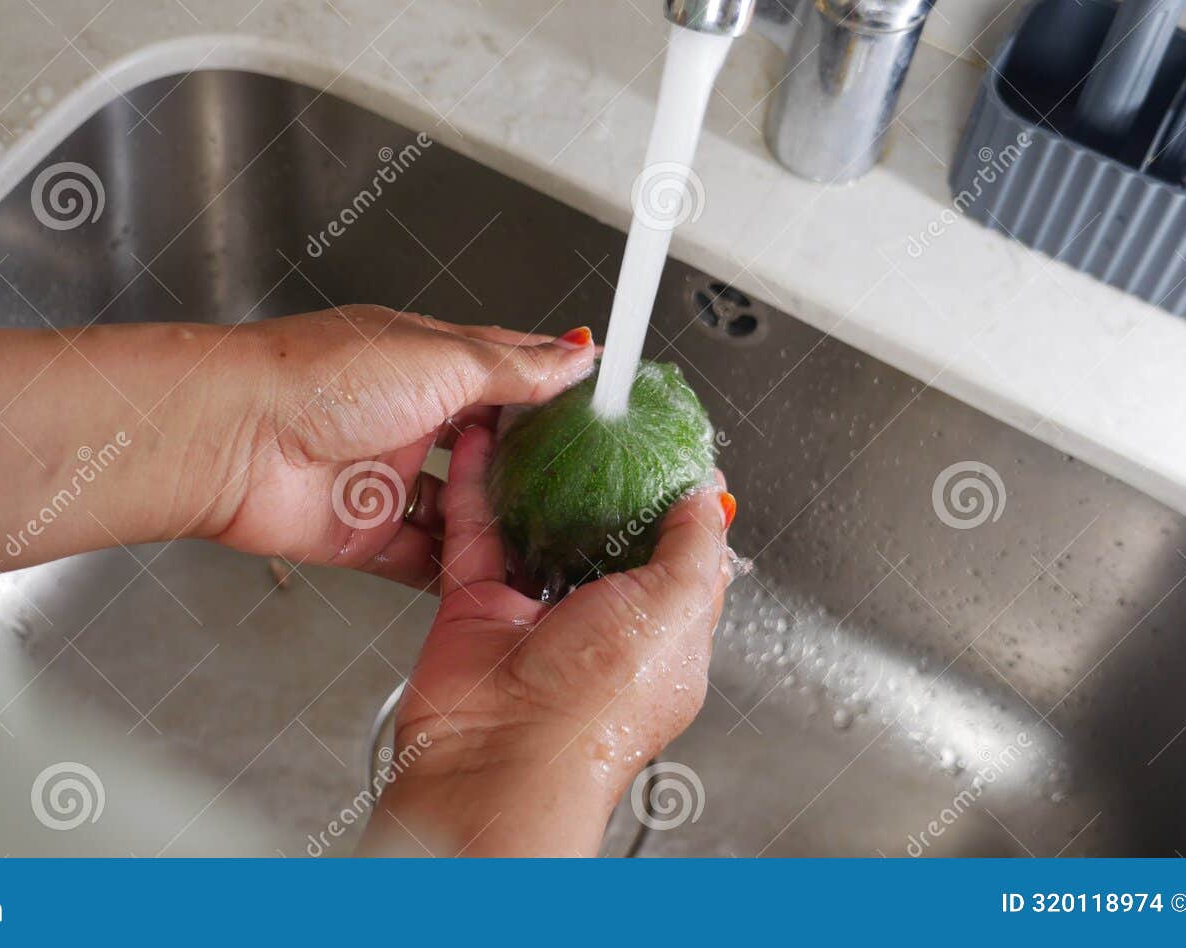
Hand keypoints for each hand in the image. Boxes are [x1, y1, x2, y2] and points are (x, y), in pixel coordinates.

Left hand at [203, 306, 597, 583]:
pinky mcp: (362, 532)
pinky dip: (452, 570)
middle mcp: (407, 417)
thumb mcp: (440, 360)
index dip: (553, 386)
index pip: (505, 371)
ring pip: (458, 509)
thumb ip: (513, 369)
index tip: (603, 406)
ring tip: (552, 541)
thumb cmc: (320, 378)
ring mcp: (386, 477)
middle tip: (587, 486)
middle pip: (485, 448)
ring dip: (496, 524)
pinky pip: (418, 560)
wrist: (237, 439)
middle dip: (532, 466)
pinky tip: (496, 581)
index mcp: (425, 361)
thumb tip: (575, 355)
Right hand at [359, 417, 736, 856]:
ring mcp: (535, 614)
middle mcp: (599, 625)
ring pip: (537, 523)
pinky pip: (475, 531)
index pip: (680, 554)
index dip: (676, 499)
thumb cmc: (592, 715)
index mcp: (662, 636)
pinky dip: (477, 484)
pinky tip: (482, 442)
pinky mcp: (477, 604)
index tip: (669, 445)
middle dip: (601, 477)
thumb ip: (694, 549)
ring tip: (543, 419)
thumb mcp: (674, 611)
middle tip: (600, 419)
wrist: (498, 765)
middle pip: (603, 531)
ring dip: (537, 472)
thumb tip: (709, 497)